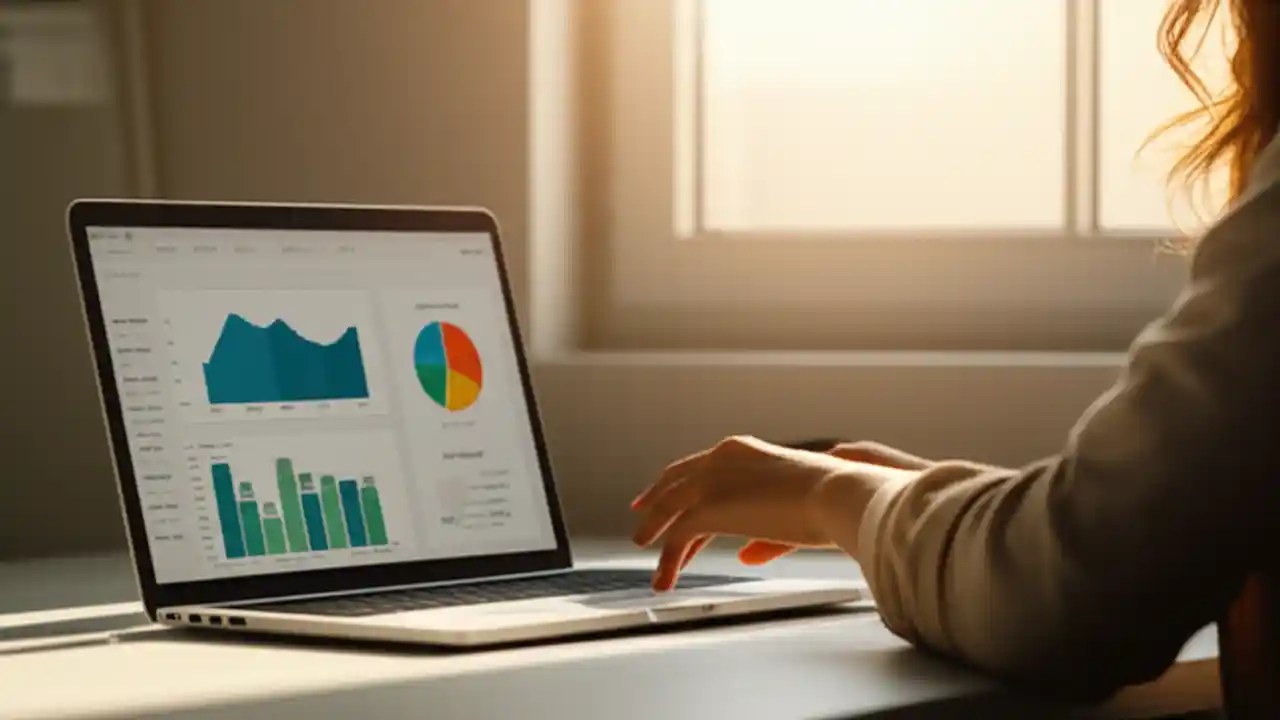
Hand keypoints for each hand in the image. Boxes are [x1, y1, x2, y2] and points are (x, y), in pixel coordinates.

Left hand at [631, 435, 918, 590]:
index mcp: (742, 450)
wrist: (836, 494)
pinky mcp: (708, 508)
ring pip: (669, 509)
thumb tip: (745, 557)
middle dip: (656, 499)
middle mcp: (720, 460)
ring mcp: (711, 482)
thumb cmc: (832, 499)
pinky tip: (664, 578)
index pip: (700, 467)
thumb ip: (764, 534)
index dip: (679, 482)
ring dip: (654, 530)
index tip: (668, 493)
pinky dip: (667, 561)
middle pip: (675, 482)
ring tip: (644, 547)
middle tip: (642, 514)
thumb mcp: (793, 509)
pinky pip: (676, 538)